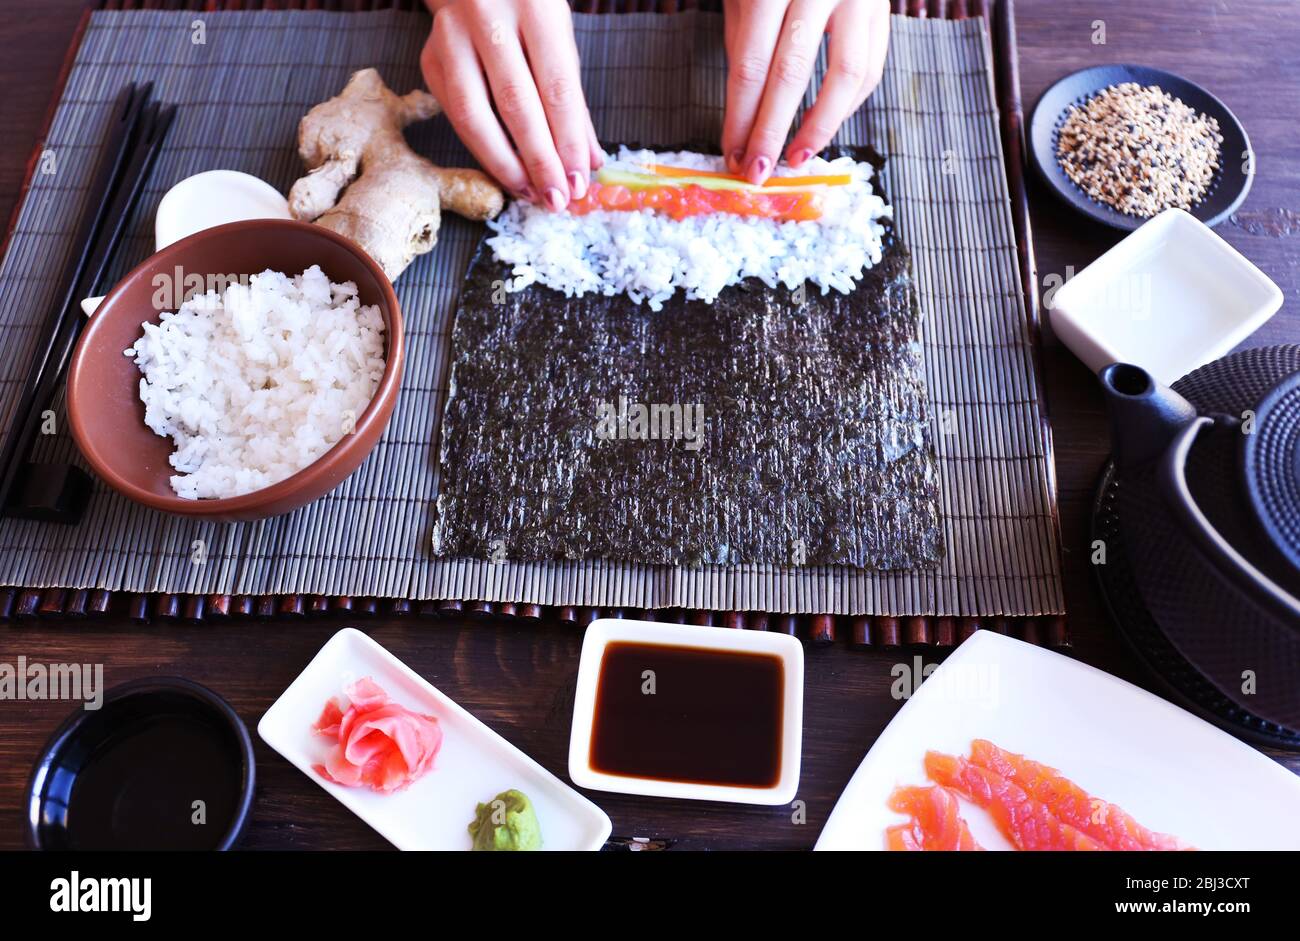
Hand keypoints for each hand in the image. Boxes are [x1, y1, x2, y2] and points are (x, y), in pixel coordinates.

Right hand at [421, 0, 602, 208]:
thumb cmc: (526, 12)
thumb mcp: (559, 42)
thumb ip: (573, 101)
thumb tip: (589, 163)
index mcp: (535, 7)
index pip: (557, 88)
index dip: (568, 142)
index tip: (579, 182)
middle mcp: (488, 17)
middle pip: (516, 104)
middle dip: (539, 161)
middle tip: (556, 198)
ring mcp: (452, 37)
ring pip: (474, 115)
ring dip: (504, 163)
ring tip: (529, 192)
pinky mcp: (430, 58)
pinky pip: (455, 115)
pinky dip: (482, 149)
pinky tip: (504, 170)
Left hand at [721, 0, 889, 182]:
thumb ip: (742, 42)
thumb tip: (742, 115)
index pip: (751, 65)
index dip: (740, 118)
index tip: (731, 154)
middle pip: (792, 75)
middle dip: (771, 132)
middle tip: (756, 173)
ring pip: (846, 76)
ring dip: (819, 127)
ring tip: (795, 157)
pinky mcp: (883, 7)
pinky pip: (871, 67)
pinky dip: (848, 104)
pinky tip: (823, 125)